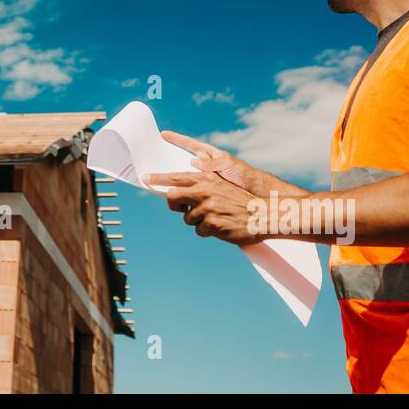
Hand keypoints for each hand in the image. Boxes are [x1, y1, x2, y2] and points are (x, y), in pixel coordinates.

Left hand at [143, 170, 264, 245]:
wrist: (263, 214)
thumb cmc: (241, 202)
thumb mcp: (221, 186)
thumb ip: (202, 187)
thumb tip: (180, 193)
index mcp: (207, 179)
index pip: (177, 177)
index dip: (159, 179)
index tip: (146, 178)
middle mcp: (205, 190)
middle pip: (172, 197)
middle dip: (173, 205)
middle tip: (181, 209)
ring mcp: (208, 207)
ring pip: (187, 218)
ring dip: (197, 221)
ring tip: (215, 218)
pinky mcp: (212, 223)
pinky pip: (199, 230)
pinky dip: (207, 231)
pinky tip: (220, 227)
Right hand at [161, 131, 257, 192]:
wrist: (253, 193)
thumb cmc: (243, 175)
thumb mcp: (228, 164)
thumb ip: (211, 162)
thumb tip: (194, 161)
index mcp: (209, 155)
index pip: (190, 144)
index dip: (176, 139)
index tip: (163, 134)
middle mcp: (204, 167)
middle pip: (182, 163)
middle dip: (169, 164)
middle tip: (155, 164)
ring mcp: (204, 180)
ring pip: (184, 179)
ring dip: (175, 183)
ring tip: (164, 184)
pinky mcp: (206, 194)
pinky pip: (190, 193)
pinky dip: (183, 195)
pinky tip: (177, 199)